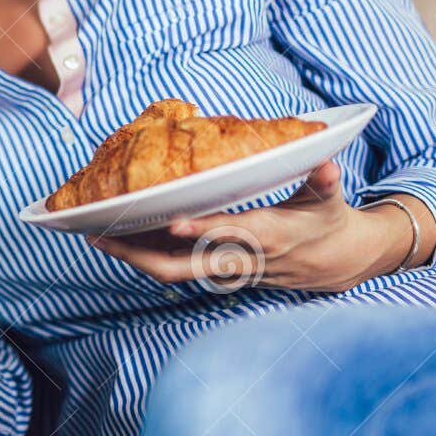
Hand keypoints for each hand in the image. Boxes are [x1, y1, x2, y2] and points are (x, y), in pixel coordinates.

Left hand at [88, 161, 424, 293]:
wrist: (337, 264)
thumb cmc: (328, 222)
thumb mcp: (329, 200)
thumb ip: (322, 180)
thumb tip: (325, 161)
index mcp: (267, 236)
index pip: (228, 234)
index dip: (201, 230)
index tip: (171, 221)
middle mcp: (241, 259)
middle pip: (183, 266)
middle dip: (141, 255)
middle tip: (103, 235)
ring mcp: (227, 271)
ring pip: (174, 272)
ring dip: (136, 257)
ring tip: (99, 236)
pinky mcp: (220, 274)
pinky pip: (178, 269)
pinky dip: (149, 256)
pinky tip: (122, 240)